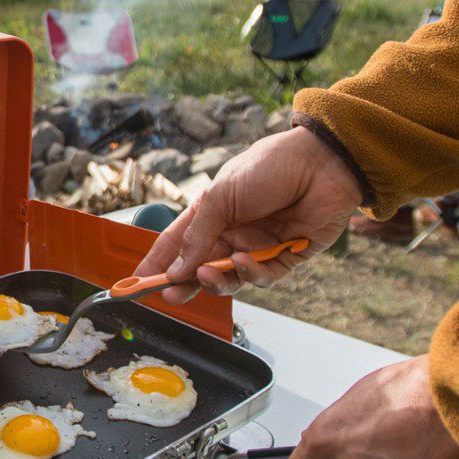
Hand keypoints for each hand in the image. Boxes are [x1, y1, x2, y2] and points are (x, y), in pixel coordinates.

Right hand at [135, 127, 362, 303]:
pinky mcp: (286, 258)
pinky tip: (245, 261)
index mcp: (212, 212)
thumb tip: (177, 268)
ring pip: (230, 279)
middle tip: (170, 296)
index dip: (157, 264)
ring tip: (206, 275)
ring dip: (215, 281)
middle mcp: (233, 232)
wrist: (322, 162)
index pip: (177, 244)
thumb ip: (198, 234)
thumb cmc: (270, 166)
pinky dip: (250, 274)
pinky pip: (262, 277)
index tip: (136, 284)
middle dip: (184, 284)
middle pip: (201, 267)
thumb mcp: (222, 195)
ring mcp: (258, 247)